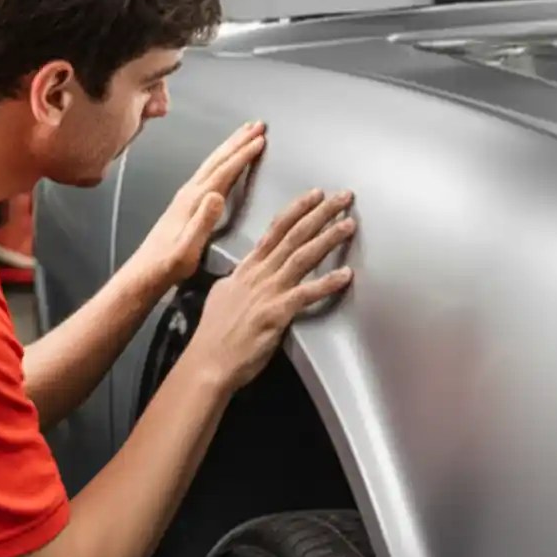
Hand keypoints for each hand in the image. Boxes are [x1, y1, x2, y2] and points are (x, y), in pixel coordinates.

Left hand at [129, 122, 266, 289]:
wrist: (145, 272)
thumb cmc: (169, 264)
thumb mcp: (187, 247)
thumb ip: (203, 222)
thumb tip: (217, 195)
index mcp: (194, 201)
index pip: (223, 171)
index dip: (243, 154)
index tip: (261, 139)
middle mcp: (188, 193)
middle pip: (217, 160)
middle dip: (238, 141)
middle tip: (258, 124)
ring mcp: (184, 196)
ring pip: (211, 164)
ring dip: (229, 147)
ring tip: (244, 134)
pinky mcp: (183, 204)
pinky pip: (207, 173)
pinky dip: (220, 162)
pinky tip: (223, 164)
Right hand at [182, 188, 355, 393]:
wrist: (208, 360)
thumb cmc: (214, 335)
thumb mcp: (221, 296)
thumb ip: (238, 282)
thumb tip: (243, 275)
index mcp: (245, 270)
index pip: (274, 231)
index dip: (296, 211)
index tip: (314, 196)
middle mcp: (258, 275)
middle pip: (292, 236)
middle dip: (319, 214)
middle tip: (343, 197)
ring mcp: (267, 292)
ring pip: (301, 257)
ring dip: (327, 239)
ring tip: (348, 224)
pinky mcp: (277, 313)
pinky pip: (306, 294)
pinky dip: (327, 283)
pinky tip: (346, 275)